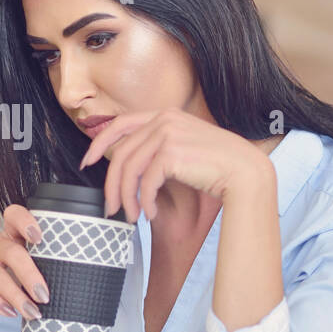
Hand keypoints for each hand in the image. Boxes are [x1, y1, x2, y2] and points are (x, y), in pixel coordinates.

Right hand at [0, 204, 50, 324]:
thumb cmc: (1, 286)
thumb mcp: (21, 275)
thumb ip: (37, 272)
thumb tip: (66, 286)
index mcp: (9, 236)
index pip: (14, 215)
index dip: (26, 222)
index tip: (39, 239)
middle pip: (13, 252)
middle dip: (31, 276)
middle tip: (44, 297)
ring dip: (17, 296)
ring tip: (31, 312)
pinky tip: (9, 312)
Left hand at [78, 108, 272, 221]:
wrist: (245, 173)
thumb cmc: (217, 166)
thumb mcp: (182, 149)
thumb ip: (157, 149)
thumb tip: (125, 166)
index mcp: (165, 114)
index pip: (120, 124)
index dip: (98, 143)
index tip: (87, 162)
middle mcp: (164, 119)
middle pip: (120, 152)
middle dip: (111, 184)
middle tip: (110, 207)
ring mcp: (167, 133)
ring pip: (129, 169)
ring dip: (127, 198)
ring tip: (132, 216)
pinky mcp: (172, 152)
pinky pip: (145, 182)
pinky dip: (144, 202)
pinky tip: (151, 214)